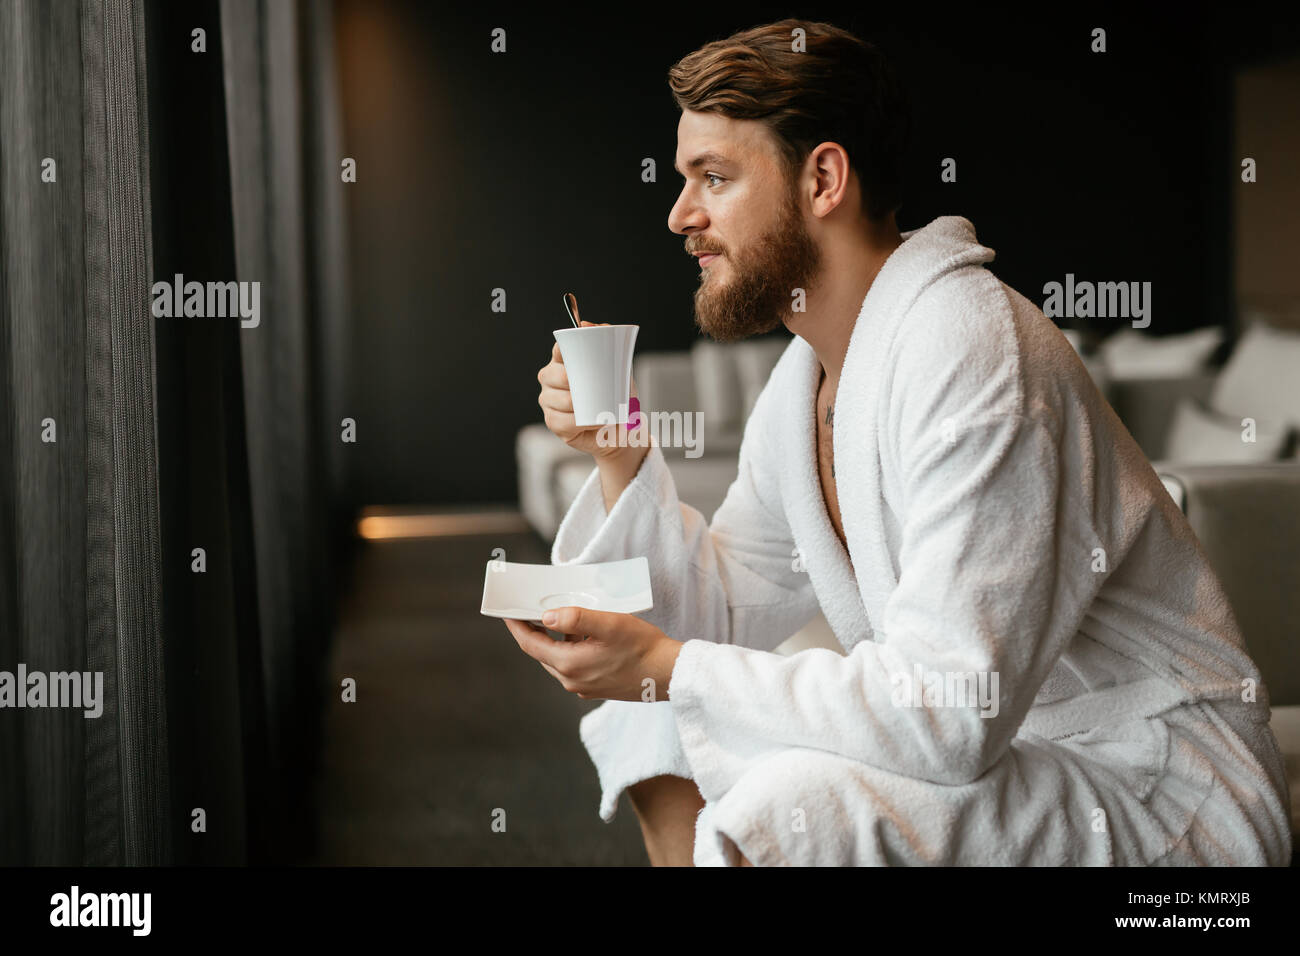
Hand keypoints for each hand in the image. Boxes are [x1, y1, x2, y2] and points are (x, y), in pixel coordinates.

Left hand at [503, 607, 682, 701]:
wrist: (668, 674)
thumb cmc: (642, 647)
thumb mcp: (609, 624)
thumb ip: (576, 618)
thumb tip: (546, 617)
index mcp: (569, 665)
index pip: (530, 644)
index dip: (516, 626)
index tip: (506, 611)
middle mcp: (571, 680)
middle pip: (541, 652)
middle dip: (534, 631)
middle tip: (529, 609)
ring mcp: (583, 686)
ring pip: (558, 659)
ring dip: (555, 639)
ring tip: (562, 616)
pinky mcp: (596, 687)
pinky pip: (573, 665)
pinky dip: (571, 648)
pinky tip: (585, 635)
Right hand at [537, 320, 643, 459]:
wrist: (621, 428)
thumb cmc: (617, 396)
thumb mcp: (620, 368)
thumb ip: (610, 341)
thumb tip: (588, 325)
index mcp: (564, 361)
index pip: (559, 350)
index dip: (565, 350)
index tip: (579, 355)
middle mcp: (551, 379)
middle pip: (554, 374)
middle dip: (570, 380)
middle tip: (591, 386)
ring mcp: (549, 401)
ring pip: (558, 399)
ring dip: (579, 405)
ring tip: (599, 408)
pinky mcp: (553, 422)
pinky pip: (561, 421)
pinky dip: (578, 422)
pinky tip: (592, 422)